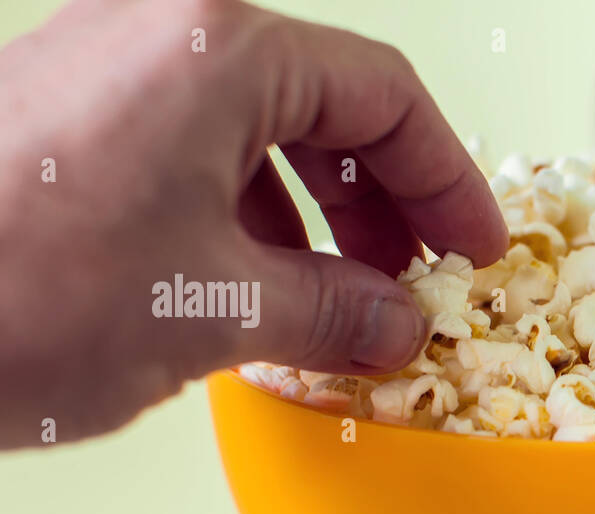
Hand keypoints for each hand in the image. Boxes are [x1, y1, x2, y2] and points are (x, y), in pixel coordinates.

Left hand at [0, 0, 506, 447]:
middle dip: (384, 207)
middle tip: (414, 285)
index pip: (385, 99)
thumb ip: (334, 311)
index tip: (476, 250)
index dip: (449, 183)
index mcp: (221, 48)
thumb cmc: (22, 291)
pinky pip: (193, 157)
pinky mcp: (68, 121)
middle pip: (326, 109)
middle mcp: (162, 35)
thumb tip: (398, 324)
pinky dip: (246, 223)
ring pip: (259, 136)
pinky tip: (255, 293)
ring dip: (317, 224)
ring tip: (339, 306)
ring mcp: (107, 72)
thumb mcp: (216, 311)